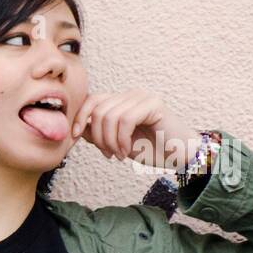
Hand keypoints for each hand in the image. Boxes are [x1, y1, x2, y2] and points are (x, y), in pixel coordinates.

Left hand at [70, 89, 200, 168]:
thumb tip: (77, 128)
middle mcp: (131, 95)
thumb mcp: (116, 142)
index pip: (92, 100)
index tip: (74, 136)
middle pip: (98, 110)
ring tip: (119, 155)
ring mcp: (143, 97)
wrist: (178, 157)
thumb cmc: (150, 149)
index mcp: (121, 101)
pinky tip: (126, 152)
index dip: (79, 117)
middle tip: (108, 154)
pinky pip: (125, 120)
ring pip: (110, 116)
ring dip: (110, 142)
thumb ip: (98, 133)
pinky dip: (122, 140)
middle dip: (98, 137)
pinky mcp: (153, 104)